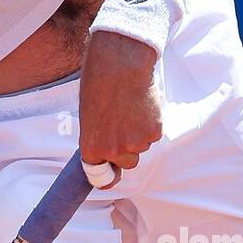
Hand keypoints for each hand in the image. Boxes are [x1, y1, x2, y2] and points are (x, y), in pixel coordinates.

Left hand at [78, 31, 162, 188]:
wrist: (120, 65)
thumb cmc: (98, 84)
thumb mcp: (88, 116)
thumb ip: (97, 137)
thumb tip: (106, 149)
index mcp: (91, 148)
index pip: (99, 176)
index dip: (106, 176)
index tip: (110, 177)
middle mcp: (114, 151)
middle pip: (127, 162)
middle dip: (126, 149)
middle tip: (123, 124)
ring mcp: (136, 143)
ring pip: (141, 146)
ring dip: (138, 132)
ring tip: (130, 108)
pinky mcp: (154, 132)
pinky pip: (153, 134)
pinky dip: (150, 123)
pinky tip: (142, 104)